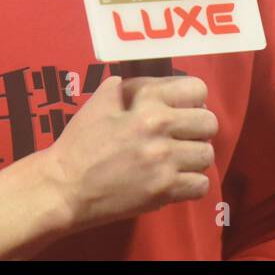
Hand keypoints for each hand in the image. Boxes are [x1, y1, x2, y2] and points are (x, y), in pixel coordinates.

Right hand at [41, 74, 217, 233]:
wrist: (65, 186)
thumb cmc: (80, 142)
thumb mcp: (100, 100)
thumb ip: (132, 87)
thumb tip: (159, 85)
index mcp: (146, 101)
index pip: (197, 89)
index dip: (193, 98)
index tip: (183, 108)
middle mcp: (160, 127)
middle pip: (209, 123)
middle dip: (198, 129)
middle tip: (182, 136)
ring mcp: (164, 161)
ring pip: (207, 155)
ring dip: (194, 157)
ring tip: (177, 160)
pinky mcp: (164, 190)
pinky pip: (202, 185)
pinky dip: (191, 184)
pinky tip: (174, 180)